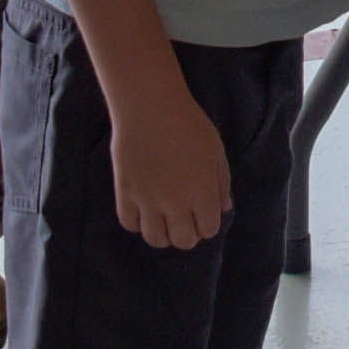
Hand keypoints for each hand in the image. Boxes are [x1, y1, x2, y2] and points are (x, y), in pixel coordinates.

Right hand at [107, 79, 232, 250]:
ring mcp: (148, 200)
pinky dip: (137, 223)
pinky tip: (142, 210)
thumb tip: (223, 208)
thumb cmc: (189, 124)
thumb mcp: (215, 152)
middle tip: (183, 220)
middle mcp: (176, 202)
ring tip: (163, 219)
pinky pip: (129, 223)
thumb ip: (221, 183)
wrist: (151, 107)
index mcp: (203, 193)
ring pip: (154, 239)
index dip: (206, 225)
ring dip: (162, 234)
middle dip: (186, 235)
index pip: (208, 230)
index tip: (202, 215)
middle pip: (183, 241)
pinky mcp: (125, 192)